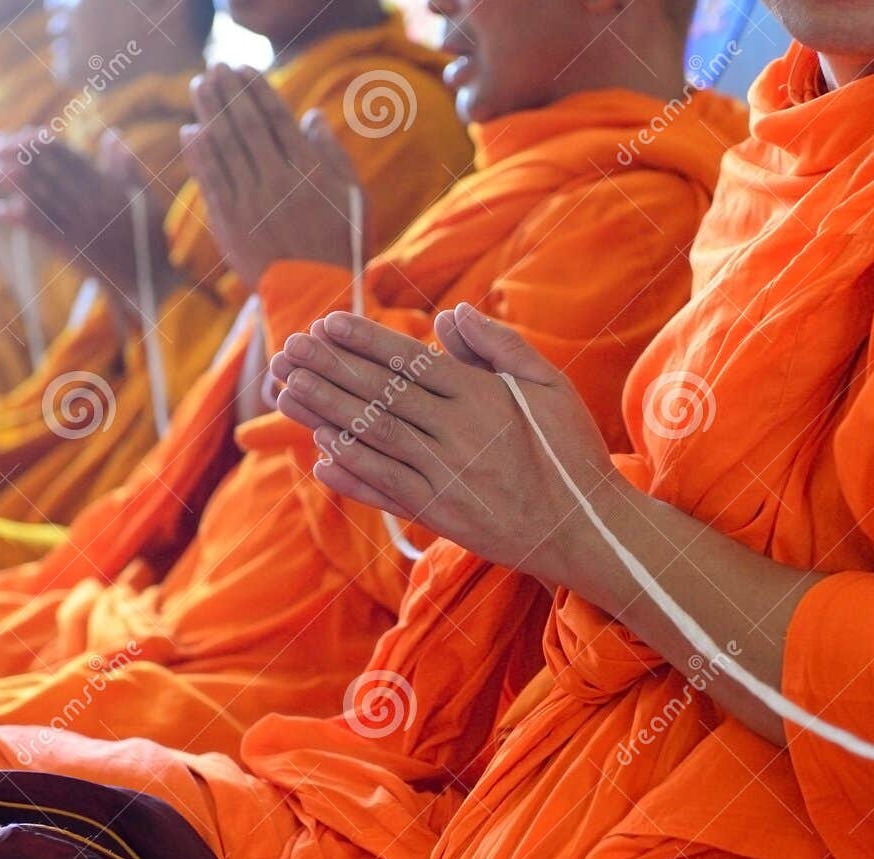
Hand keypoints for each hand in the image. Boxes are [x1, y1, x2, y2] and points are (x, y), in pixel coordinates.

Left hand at [0, 129, 176, 306]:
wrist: (153, 281)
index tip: (24, 133)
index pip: (73, 159)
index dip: (46, 144)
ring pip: (46, 200)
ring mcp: (82, 227)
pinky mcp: (74, 251)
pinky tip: (3, 210)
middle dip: (24, 158)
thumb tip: (113, 134)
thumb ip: (127, 166)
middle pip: (54, 175)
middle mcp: (93, 205)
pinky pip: (45, 232)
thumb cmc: (150, 237)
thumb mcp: (147, 196)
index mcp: (109, 189)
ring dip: (18, 185)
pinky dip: (23, 221)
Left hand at [183, 64, 357, 286]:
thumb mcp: (353, 198)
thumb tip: (310, 116)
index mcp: (309, 173)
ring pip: (224, 147)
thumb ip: (333, 154)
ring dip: (209, 113)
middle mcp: (277, 183)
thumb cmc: (342, 246)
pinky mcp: (230, 223)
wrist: (316, 296)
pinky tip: (190, 131)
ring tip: (200, 87)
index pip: (277, 119)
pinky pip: (210, 181)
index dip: (257, 90)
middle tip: (215, 68)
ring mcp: (250, 203)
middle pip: (246, 126)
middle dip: (228, 93)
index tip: (243, 69)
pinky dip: (198, 154)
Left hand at [271, 303, 615, 585]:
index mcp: (483, 397)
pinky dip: (352, 474)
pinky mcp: (441, 514)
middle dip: (330, 370)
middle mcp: (458, 435)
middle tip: (288, 350)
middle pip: (381, 396)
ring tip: (288, 392)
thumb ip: (500, 346)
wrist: (585, 529)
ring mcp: (446, 477)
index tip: (325, 324)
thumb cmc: (570, 452)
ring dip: (327, 414)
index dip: (364, 342)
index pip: (410, 362)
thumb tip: (450, 313)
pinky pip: (387, 489)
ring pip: (375, 438)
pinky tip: (319, 457)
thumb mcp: (549, 385)